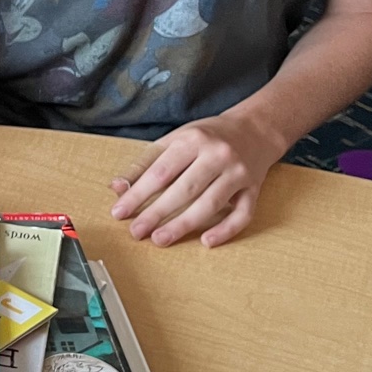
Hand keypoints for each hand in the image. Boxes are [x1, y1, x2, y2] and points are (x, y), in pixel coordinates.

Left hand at [109, 112, 283, 247]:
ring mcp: (238, 172)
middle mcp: (217, 155)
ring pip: (210, 204)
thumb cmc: (206, 137)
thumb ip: (144, 164)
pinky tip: (206, 242)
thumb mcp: (173, 140)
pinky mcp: (254, 188)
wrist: (254, 129)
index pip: (160, 172)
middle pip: (184, 189)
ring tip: (160, 240)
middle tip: (136, 232)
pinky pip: (242, 214)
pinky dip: (226, 230)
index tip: (119, 213)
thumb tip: (116, 188)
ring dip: (184, 225)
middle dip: (157, 213)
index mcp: (192, 140)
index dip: (137, 194)